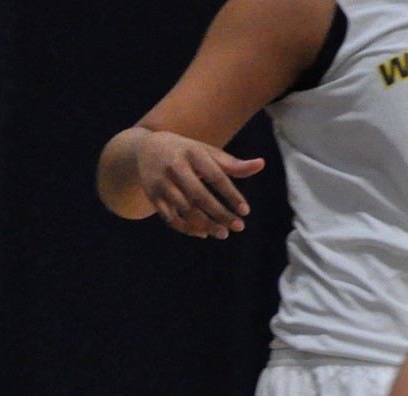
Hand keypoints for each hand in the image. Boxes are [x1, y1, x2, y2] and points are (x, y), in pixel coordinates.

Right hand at [135, 130, 263, 239]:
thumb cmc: (186, 152)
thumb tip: (262, 165)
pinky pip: (169, 217)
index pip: (215, 176)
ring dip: (204, 224)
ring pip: (184, 209)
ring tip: (223, 234)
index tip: (245, 211)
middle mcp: (175, 167)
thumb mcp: (207, 153)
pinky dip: (186, 228)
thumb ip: (232, 163)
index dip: (231, 195)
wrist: (145, 150)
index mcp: (192, 153)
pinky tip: (203, 233)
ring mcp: (161, 183)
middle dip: (219, 213)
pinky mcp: (152, 196)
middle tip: (238, 227)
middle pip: (198, 195)